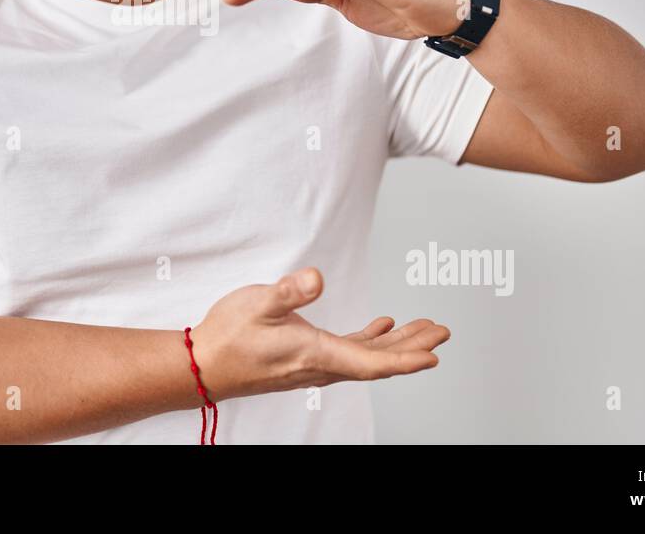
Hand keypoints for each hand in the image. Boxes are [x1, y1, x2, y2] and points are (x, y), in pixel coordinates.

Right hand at [188, 266, 449, 402]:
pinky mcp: (305, 357)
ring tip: (423, 328)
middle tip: (441, 332)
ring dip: (398, 343)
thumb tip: (317, 278)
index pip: (371, 362)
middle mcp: (320, 364)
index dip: (406, 357)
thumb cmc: (227, 336)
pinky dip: (372, 340)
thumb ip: (287, 292)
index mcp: (314, 353)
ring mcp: (314, 363)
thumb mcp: (256, 304)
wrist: (203, 365)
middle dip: (413, 346)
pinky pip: (349, 352)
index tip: (434, 354)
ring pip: (367, 357)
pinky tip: (381, 324)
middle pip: (378, 361)